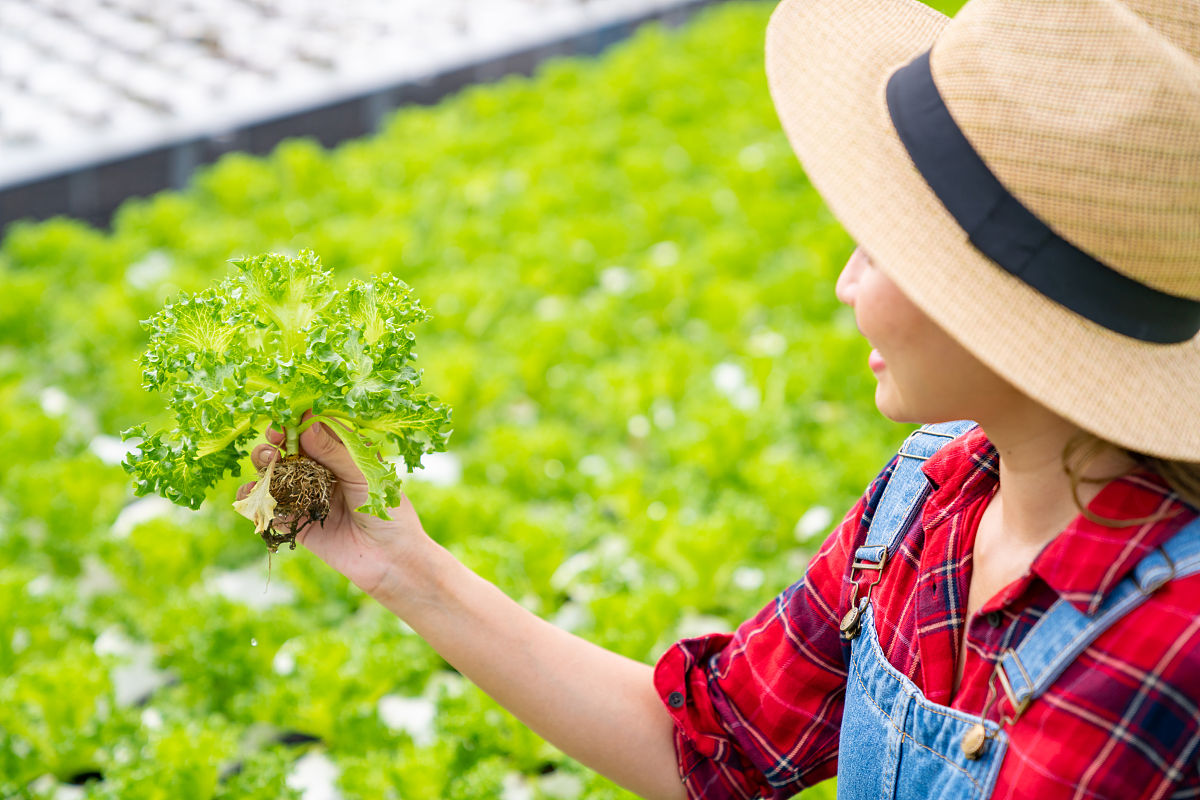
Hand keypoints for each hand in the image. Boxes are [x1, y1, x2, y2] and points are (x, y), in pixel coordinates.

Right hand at [236, 411, 429, 596]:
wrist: (388, 558)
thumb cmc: (386, 509)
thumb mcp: (363, 474)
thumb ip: (334, 451)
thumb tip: (305, 423)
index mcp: (340, 454)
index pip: (313, 429)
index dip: (297, 421)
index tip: (287, 417)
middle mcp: (319, 472)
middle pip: (287, 449)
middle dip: (275, 441)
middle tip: (274, 441)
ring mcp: (303, 496)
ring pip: (272, 474)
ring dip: (262, 464)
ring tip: (267, 462)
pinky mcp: (292, 522)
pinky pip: (265, 507)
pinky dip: (252, 498)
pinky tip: (252, 492)